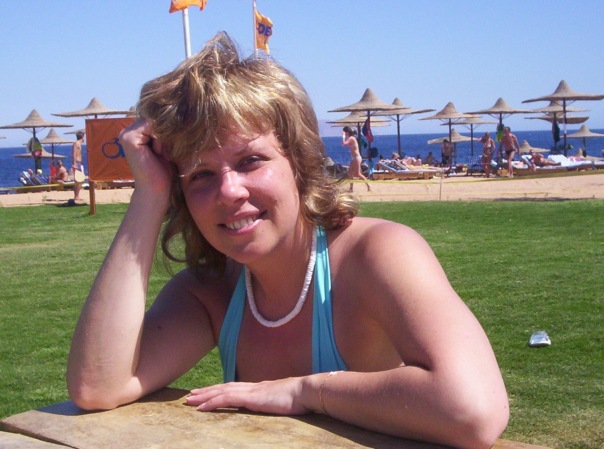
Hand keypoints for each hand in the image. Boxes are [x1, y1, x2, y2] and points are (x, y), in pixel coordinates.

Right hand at [118, 118, 173, 193]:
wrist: (157, 190)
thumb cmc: (164, 170)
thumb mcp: (165, 145)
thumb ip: (163, 130)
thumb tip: (173, 110)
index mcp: (136, 132)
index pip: (156, 118)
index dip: (167, 130)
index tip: (166, 148)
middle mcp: (128, 131)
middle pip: (155, 118)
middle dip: (165, 133)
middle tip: (163, 153)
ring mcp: (126, 134)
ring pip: (154, 121)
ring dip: (163, 137)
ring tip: (159, 153)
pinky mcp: (128, 139)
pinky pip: (151, 126)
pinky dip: (159, 139)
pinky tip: (156, 153)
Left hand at [186, 378, 309, 415]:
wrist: (305, 391)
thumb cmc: (299, 398)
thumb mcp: (282, 400)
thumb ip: (274, 401)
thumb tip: (273, 404)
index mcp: (258, 388)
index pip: (233, 387)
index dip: (218, 390)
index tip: (206, 393)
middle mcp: (251, 387)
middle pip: (223, 387)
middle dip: (206, 391)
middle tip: (190, 395)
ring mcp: (250, 391)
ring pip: (221, 392)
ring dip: (204, 396)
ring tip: (190, 401)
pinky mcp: (251, 398)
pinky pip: (227, 399)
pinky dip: (212, 402)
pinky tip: (201, 407)